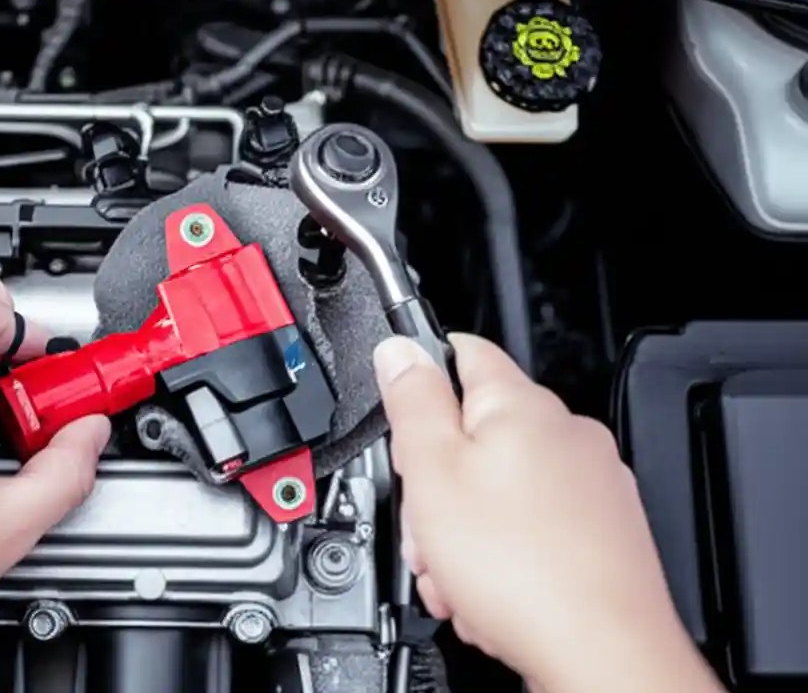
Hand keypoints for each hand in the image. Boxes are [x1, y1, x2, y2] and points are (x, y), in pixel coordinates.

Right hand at [373, 334, 722, 692]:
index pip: (462, 352)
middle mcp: (565, 434)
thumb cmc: (524, 570)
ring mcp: (590, 484)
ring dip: (463, 530)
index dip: (419, 380)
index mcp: (521, 405)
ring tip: (456, 574)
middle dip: (436, 483)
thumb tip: (399, 349)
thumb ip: (412, 402)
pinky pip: (531, 528)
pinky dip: (503, 556)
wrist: (599, 651)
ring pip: (499, 489)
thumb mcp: (433, 472)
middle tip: (426, 526)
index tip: (402, 419)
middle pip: (473, 436)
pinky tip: (489, 591)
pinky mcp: (600, 531)